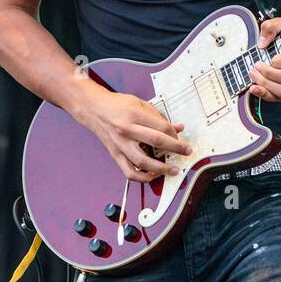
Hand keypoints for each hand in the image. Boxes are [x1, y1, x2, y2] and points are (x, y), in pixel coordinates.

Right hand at [77, 86, 192, 181]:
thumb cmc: (117, 105)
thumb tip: (177, 128)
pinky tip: (153, 175)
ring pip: (142, 161)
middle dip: (175, 149)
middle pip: (156, 141)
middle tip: (187, 152)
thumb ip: (158, 117)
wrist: (94, 109)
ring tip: (173, 170)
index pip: (161, 127)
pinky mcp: (116, 154)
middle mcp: (127, 130)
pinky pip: (129, 171)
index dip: (175, 134)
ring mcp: (121, 144)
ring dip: (161, 168)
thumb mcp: (140, 103)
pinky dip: (142, 177)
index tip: (181, 138)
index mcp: (134, 114)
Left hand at [248, 17, 280, 102]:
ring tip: (253, 73)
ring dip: (265, 83)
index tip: (272, 58)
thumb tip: (263, 42)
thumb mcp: (280, 26)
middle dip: (270, 73)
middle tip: (258, 65)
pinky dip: (264, 94)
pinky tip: (254, 87)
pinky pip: (277, 99)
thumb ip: (271, 27)